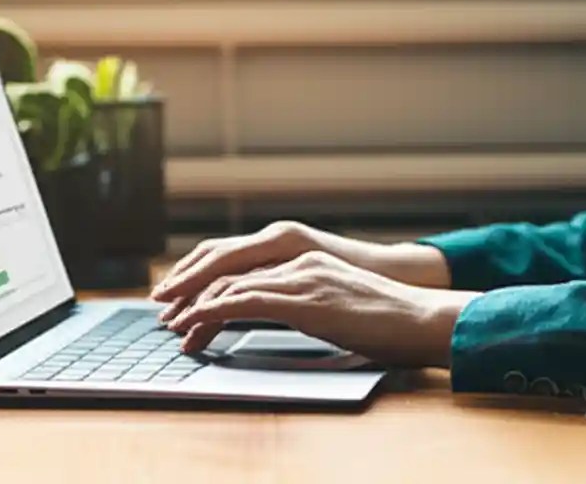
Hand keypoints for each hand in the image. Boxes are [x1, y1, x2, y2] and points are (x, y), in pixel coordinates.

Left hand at [164, 250, 478, 366]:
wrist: (419, 317)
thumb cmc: (384, 318)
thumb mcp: (335, 301)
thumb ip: (304, 300)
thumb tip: (277, 315)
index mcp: (304, 256)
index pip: (242, 261)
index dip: (207, 279)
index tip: (184, 301)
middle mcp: (298, 259)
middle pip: (228, 267)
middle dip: (191, 290)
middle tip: (166, 313)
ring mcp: (301, 276)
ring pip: (232, 285)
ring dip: (197, 308)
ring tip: (177, 329)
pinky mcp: (305, 300)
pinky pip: (247, 302)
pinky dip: (215, 314)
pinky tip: (199, 325)